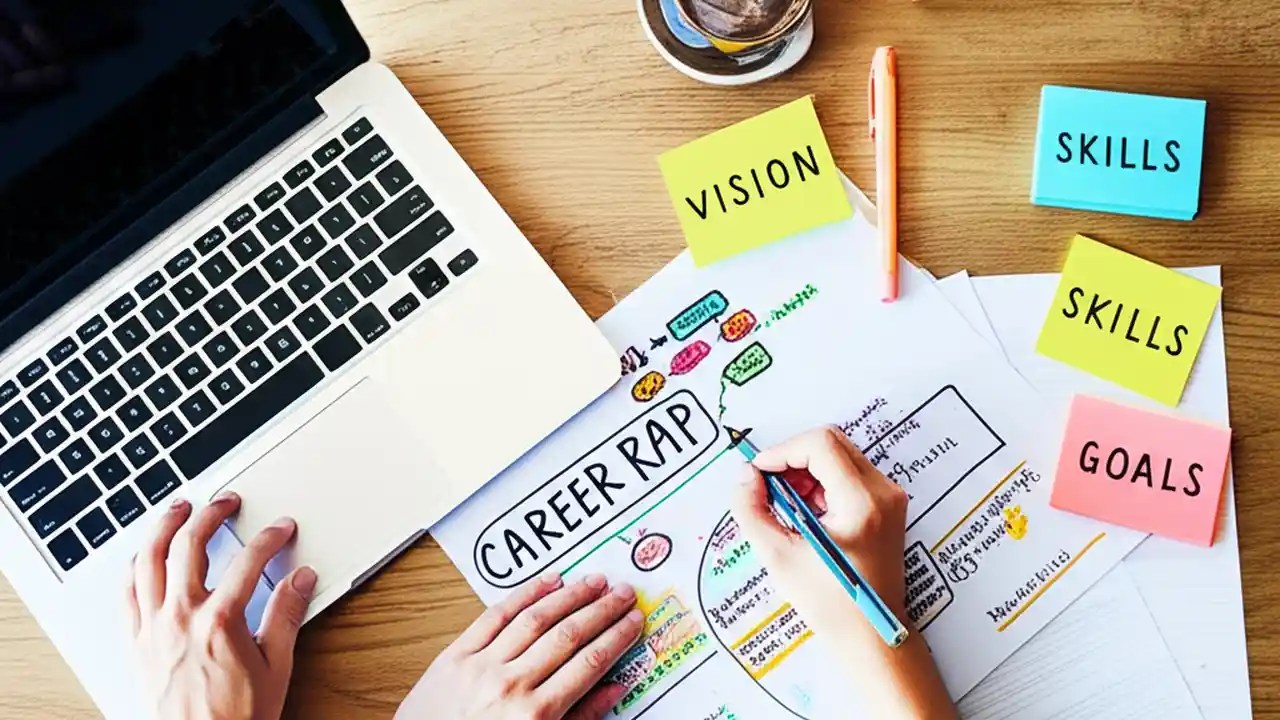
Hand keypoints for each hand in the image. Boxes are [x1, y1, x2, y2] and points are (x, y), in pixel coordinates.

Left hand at [127, 493, 316, 719]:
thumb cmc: (237, 717)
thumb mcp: (276, 665)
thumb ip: (287, 615)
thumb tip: (302, 580)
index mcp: (219, 621)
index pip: (248, 561)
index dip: (269, 538)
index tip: (281, 529)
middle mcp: (180, 618)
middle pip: (189, 547)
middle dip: (210, 515)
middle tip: (225, 502)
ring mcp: (153, 628)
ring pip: (148, 561)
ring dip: (163, 528)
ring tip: (177, 510)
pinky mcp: (136, 642)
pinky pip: (127, 593)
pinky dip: (135, 567)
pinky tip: (144, 556)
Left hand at [397, 573, 642, 719]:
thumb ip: (580, 718)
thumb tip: (615, 688)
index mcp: (535, 717)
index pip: (589, 663)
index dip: (617, 637)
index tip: (633, 620)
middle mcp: (510, 687)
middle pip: (568, 635)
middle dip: (602, 610)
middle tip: (623, 592)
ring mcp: (481, 667)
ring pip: (535, 619)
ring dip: (570, 596)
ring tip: (593, 582)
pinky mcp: (455, 655)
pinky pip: (494, 616)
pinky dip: (524, 595)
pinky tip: (547, 582)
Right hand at [732, 427, 955, 718]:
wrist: (870, 633)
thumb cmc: (829, 603)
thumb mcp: (778, 556)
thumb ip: (752, 510)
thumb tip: (745, 476)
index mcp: (861, 502)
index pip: (819, 444)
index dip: (782, 451)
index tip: (758, 472)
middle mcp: (883, 491)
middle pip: (831, 443)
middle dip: (792, 459)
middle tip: (769, 488)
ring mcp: (889, 497)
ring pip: (839, 455)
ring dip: (806, 471)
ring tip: (787, 507)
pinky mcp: (887, 505)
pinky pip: (849, 474)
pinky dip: (822, 483)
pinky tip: (807, 514)